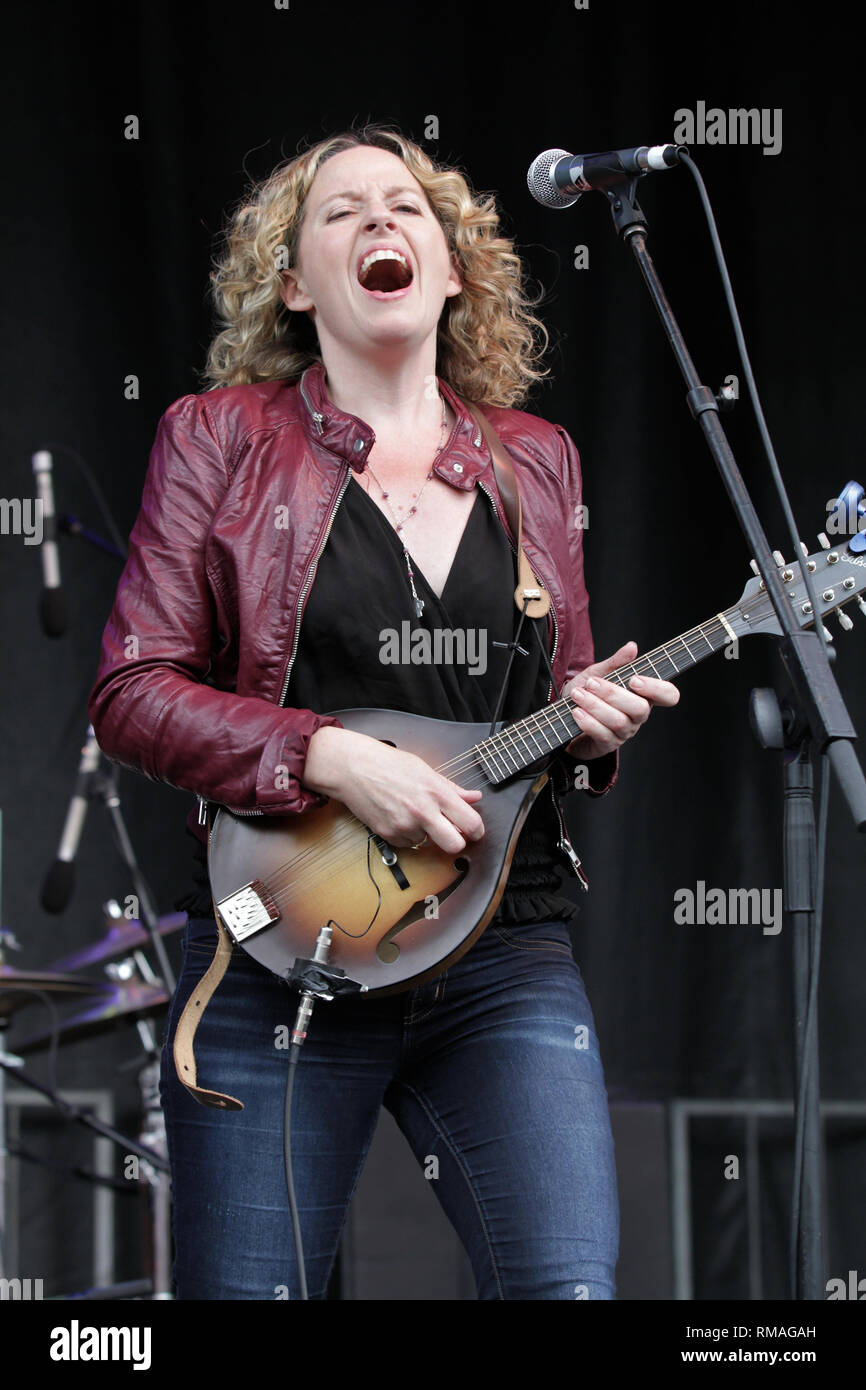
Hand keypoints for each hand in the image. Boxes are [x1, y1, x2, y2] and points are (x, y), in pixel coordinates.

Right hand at [302, 725, 483, 854]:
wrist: (354, 768)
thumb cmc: (389, 764)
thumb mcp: (426, 770)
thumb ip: (452, 789)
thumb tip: (474, 797)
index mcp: (436, 792)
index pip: (470, 822)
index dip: (477, 830)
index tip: (474, 830)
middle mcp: (423, 811)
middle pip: (455, 845)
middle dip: (457, 842)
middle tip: (451, 832)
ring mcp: (404, 825)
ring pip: (429, 844)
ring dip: (426, 834)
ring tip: (412, 812)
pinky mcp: (389, 835)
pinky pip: (408, 843)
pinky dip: (408, 835)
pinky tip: (399, 816)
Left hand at [563, 641, 679, 761]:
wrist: (564, 713)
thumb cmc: (587, 692)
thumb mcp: (599, 672)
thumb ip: (616, 662)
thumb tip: (632, 647)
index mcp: (643, 695)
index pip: (668, 695)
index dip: (657, 688)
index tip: (634, 679)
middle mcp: (638, 716)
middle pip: (640, 708)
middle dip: (612, 693)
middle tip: (591, 683)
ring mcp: (624, 732)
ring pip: (618, 721)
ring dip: (595, 705)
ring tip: (577, 695)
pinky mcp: (607, 745)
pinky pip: (603, 735)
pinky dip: (588, 722)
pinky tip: (576, 712)